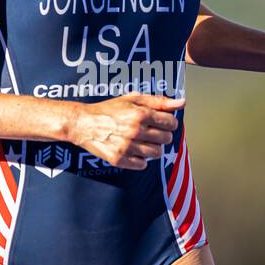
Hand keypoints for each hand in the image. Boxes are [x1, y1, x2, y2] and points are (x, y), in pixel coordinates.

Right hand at [68, 93, 184, 168]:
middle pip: (166, 139)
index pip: (171, 123)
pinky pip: (142, 164)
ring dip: (152, 148)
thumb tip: (181, 103)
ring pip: (156, 153)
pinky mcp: (119, 159)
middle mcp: (135, 131)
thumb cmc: (109, 110)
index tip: (162, 123)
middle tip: (151, 132)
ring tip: (141, 141)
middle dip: (161, 135)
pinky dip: (140, 159)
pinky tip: (133, 151)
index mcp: (140, 114)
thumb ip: (158, 101)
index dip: (169, 122)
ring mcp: (127, 147)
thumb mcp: (132, 99)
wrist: (83, 124)